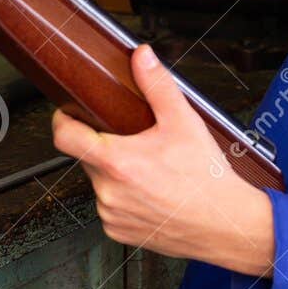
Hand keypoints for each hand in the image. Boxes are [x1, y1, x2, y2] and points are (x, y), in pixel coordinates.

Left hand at [51, 45, 275, 277]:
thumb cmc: (206, 179)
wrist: (225, 224)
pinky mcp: (118, 231)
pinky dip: (123, 197)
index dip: (62, 120)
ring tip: (149, 171)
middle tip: (136, 142)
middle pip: (87, 157)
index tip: (68, 114)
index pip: (64, 137)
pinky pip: (110, 207)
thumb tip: (142, 57)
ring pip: (100, 183)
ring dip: (116, 174)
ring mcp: (111, 214)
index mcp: (117, 162)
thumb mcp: (184, 122)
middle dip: (106, 146)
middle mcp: (108, 191)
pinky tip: (149, 193)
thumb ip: (157, 85)